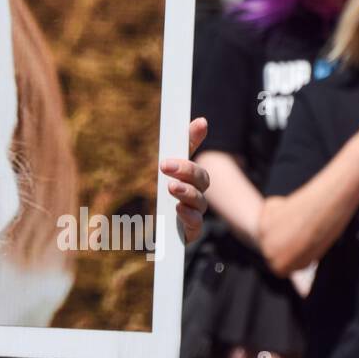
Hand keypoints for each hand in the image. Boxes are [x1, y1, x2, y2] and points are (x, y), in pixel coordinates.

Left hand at [162, 117, 210, 244]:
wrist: (157, 235)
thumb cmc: (160, 203)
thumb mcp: (157, 178)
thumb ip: (170, 154)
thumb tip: (194, 124)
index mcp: (185, 175)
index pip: (191, 152)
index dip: (195, 136)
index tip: (200, 122)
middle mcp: (195, 191)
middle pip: (201, 177)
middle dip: (186, 169)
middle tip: (165, 165)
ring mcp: (195, 211)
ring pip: (200, 200)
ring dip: (187, 191)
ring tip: (171, 187)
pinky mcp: (191, 230)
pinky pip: (196, 223)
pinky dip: (189, 215)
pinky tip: (179, 209)